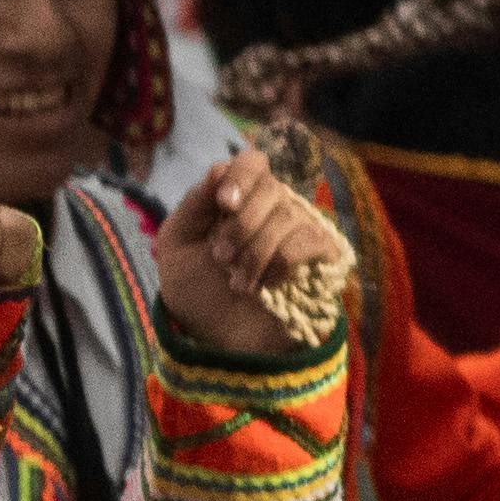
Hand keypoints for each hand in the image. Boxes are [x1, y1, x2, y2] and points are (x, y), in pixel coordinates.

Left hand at [151, 151, 349, 358]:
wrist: (217, 337)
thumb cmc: (196, 288)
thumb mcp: (177, 243)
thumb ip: (195, 204)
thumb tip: (220, 166)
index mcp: (239, 198)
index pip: (253, 162)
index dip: (242, 176)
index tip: (224, 203)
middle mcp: (274, 207)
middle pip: (272, 189)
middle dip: (240, 225)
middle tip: (220, 258)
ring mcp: (301, 230)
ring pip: (288, 217)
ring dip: (255, 252)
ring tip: (236, 282)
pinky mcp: (322, 258)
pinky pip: (310, 242)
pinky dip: (280, 264)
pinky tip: (266, 286)